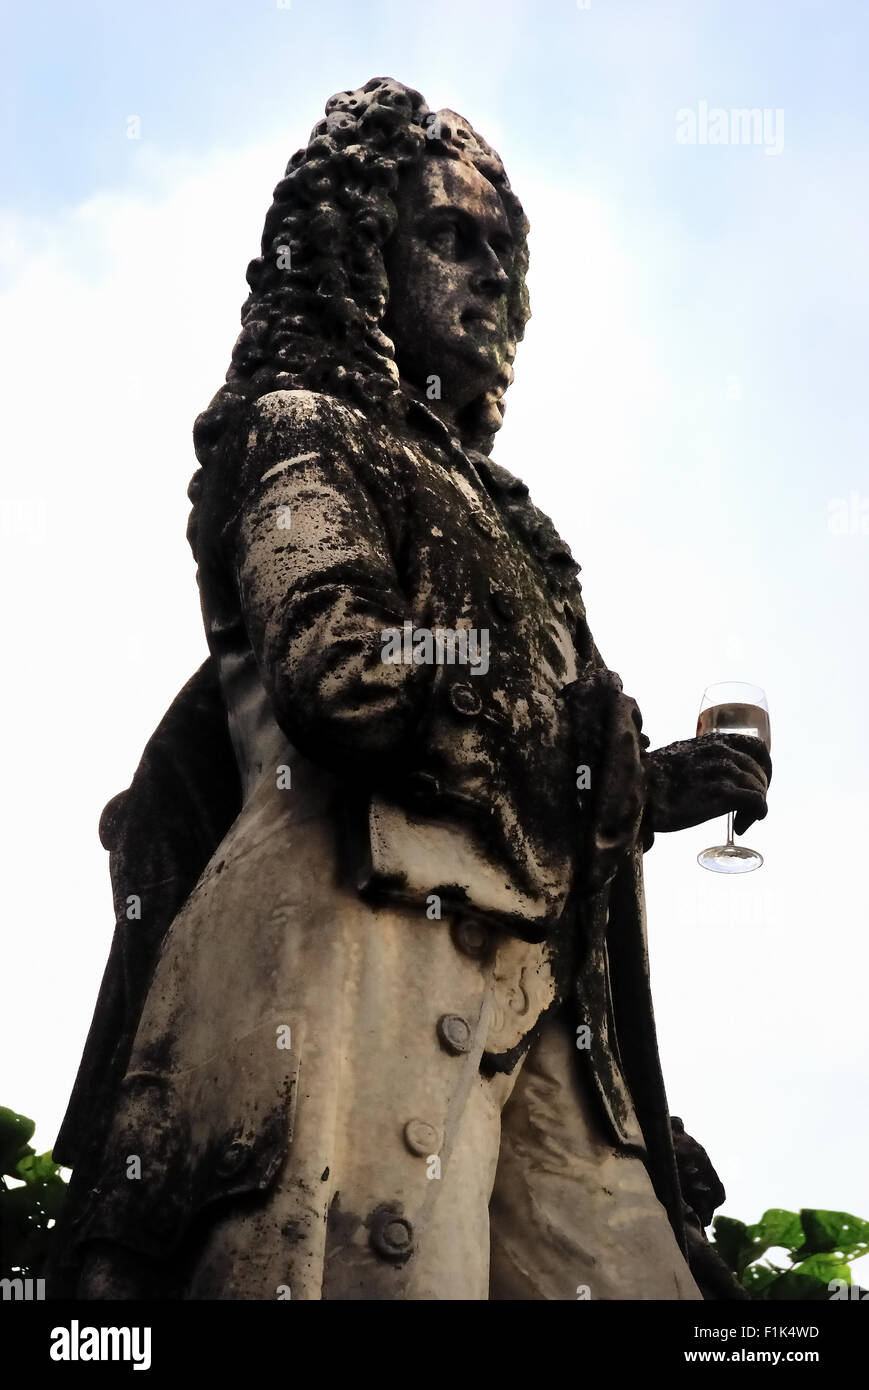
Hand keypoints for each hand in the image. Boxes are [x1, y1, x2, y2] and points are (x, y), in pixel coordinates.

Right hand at [645, 734, 770, 835]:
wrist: (638, 791)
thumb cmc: (651, 778)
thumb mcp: (679, 757)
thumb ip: (698, 758)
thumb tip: (704, 771)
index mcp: (713, 741)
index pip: (757, 746)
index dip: (764, 766)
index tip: (758, 782)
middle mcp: (723, 752)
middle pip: (760, 771)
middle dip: (758, 791)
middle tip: (745, 809)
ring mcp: (725, 772)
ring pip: (760, 788)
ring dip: (755, 807)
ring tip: (740, 821)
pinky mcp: (724, 794)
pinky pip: (757, 802)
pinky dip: (755, 816)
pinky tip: (741, 826)